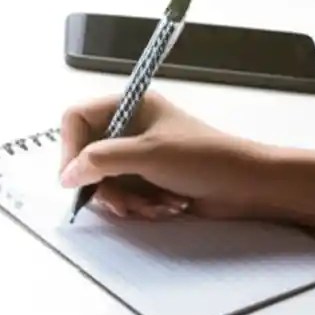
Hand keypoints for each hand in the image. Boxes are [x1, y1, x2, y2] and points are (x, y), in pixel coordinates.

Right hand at [59, 93, 269, 220]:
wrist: (248, 186)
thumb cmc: (202, 158)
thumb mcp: (147, 155)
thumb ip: (100, 161)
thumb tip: (66, 176)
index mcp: (129, 106)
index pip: (77, 119)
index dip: (70, 147)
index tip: (74, 177)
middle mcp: (128, 128)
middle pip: (86, 155)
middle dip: (103, 184)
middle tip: (121, 202)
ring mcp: (137, 155)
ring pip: (102, 180)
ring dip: (123, 199)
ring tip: (151, 206)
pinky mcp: (146, 179)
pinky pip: (121, 193)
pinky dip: (136, 205)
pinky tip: (161, 208)